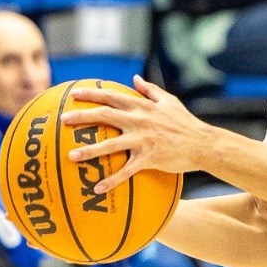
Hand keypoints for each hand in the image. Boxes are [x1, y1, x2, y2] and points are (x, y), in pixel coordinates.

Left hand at [65, 76, 220, 192]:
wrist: (203, 144)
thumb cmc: (186, 123)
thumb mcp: (169, 101)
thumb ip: (149, 90)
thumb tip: (134, 78)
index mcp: (142, 106)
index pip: (112, 96)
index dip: (92, 94)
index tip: (74, 94)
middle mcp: (139, 121)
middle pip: (105, 116)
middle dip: (82, 116)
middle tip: (63, 120)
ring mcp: (143, 140)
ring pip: (110, 144)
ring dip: (89, 150)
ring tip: (70, 156)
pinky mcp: (149, 158)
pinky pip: (126, 171)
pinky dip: (111, 180)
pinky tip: (97, 189)